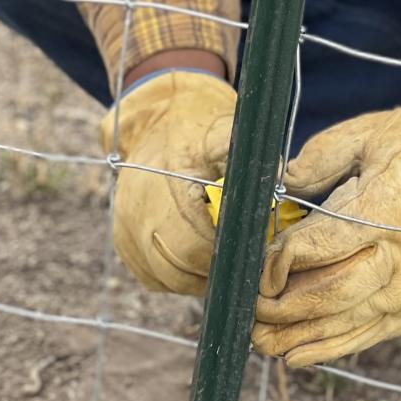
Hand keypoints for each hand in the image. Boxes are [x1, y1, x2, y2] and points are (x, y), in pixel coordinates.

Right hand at [100, 70, 236, 293]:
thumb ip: (248, 159)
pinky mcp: (122, 241)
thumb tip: (278, 181)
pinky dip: (177, 275)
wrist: (156, 123)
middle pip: (178, 268)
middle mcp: (138, 212)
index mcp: (164, 186)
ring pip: (165, 277)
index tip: (250, 244)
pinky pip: (152, 276)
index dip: (225, 251)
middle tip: (240, 254)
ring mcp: (126, 229)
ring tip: (222, 253)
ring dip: (197, 275)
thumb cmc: (196, 129)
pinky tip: (197, 254)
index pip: (194, 244)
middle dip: (214, 267)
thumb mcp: (225, 133)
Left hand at [252, 89, 400, 366]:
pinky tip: (295, 356)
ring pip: (342, 324)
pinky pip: (366, 336)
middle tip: (246, 305)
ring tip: (256, 339)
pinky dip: (328, 349)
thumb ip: (319, 159)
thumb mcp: (371, 134)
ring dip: (295, 336)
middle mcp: (400, 260)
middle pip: (327, 295)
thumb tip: (278, 184)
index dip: (279, 260)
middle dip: (279, 306)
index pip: (320, 247)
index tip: (256, 261)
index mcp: (385, 212)